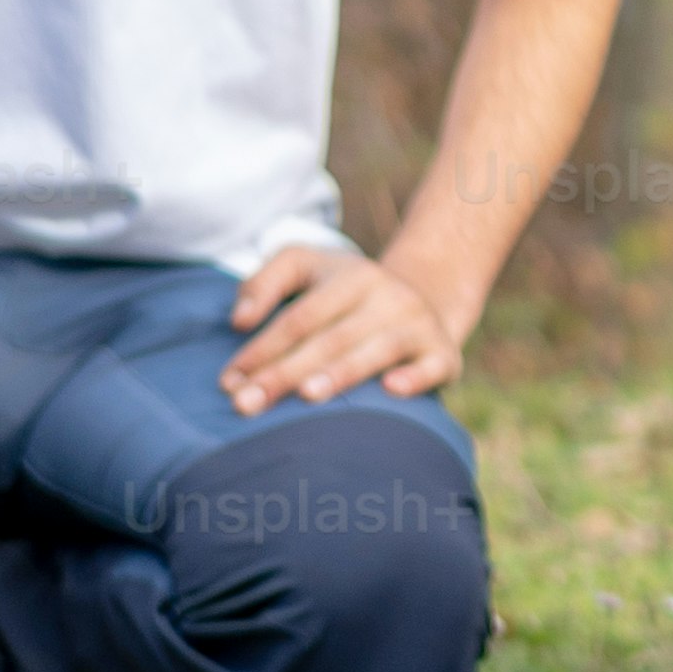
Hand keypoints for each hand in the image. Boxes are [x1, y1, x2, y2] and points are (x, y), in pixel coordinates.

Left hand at [223, 240, 462, 410]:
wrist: (427, 296)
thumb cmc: (346, 292)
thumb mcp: (306, 266)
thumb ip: (264, 282)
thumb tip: (239, 321)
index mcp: (351, 277)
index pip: (299, 318)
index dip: (262, 348)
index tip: (228, 381)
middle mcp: (387, 297)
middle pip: (329, 339)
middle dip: (284, 373)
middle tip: (245, 405)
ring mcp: (417, 325)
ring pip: (375, 351)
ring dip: (341, 373)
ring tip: (307, 395)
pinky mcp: (444, 354)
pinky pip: (432, 366)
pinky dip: (414, 377)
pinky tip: (390, 390)